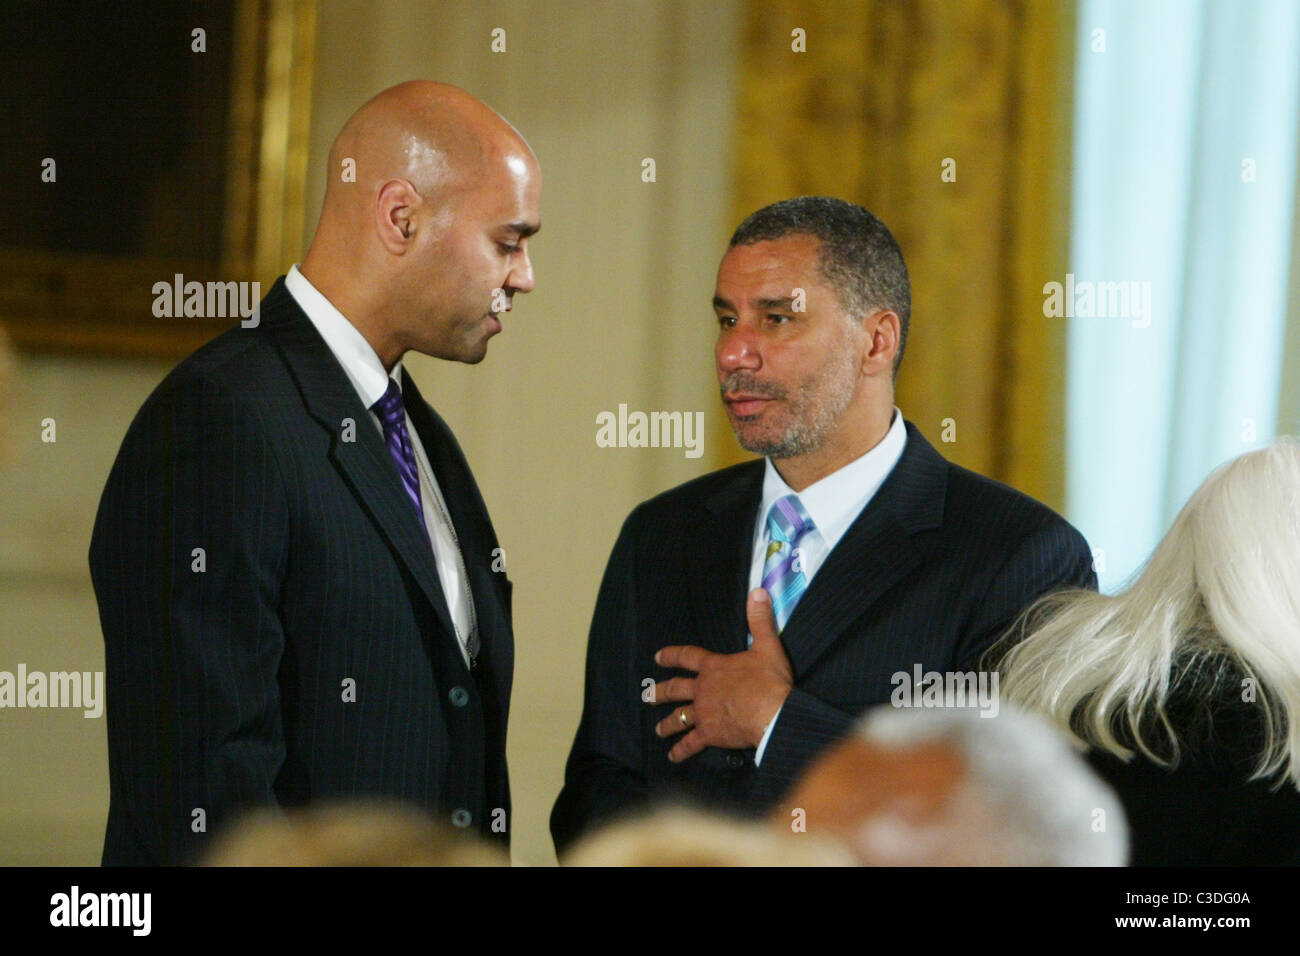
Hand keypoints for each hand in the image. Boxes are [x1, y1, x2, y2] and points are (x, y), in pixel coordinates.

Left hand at [651, 588, 793, 761]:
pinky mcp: (710, 734)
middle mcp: (703, 689)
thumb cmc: (769, 680)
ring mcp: (703, 713)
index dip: (672, 655)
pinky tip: (673, 756)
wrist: (771, 712)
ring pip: (679, 718)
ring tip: (657, 729)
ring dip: (667, 723)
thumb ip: (760, 619)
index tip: (658, 656)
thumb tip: (758, 591)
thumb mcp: (767, 645)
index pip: (688, 657)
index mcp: (714, 667)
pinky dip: (681, 750)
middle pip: (676, 689)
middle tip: (647, 695)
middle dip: (660, 692)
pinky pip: (691, 744)